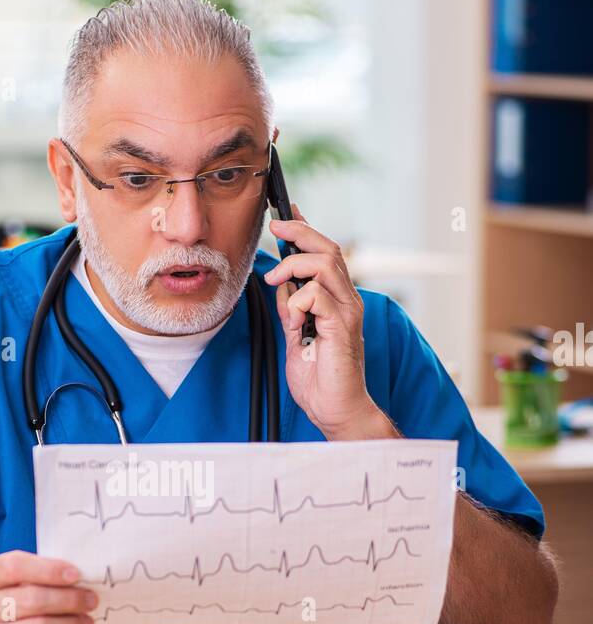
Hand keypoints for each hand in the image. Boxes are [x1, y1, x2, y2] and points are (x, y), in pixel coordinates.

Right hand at [0, 550, 95, 623]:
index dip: (48, 569)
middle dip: (69, 600)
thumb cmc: (5, 618)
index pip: (13, 567)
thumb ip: (36, 580)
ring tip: (85, 623)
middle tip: (90, 601)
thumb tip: (78, 580)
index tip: (75, 574)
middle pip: (32, 599)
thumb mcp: (9, 591)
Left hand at [264, 205, 390, 439]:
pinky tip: (295, 321)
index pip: (324, 254)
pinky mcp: (342, 326)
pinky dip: (298, 302)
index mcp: (337, 300)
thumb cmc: (320, 380)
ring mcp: (347, 312)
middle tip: (275, 227)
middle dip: (299, 231)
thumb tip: (282, 287)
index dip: (306, 229)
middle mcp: (347, 301)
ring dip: (293, 266)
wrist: (335, 410)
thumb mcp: (294, 338)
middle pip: (328, 248)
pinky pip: (317, 296)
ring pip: (325, 264)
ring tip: (276, 282)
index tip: (286, 213)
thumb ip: (291, 311)